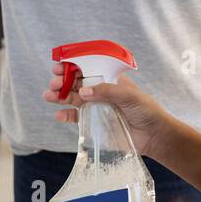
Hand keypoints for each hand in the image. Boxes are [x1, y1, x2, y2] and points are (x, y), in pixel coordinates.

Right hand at [42, 65, 175, 161]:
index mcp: (109, 79)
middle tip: (54, 83)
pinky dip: (66, 115)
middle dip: (63, 81)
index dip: (73, 66)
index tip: (59, 66)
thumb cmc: (145, 110)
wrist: (152, 135)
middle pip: (77, 83)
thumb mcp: (129, 95)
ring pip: (73, 99)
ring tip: (48, 95)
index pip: (88, 69)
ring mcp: (96, 107)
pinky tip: (58, 114)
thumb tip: (82, 92)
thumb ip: (106, 91)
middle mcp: (100, 91)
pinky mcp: (93, 123)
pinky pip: (76, 117)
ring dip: (59, 96)